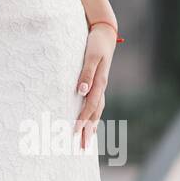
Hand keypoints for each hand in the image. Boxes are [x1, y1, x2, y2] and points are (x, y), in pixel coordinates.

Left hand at [74, 23, 115, 150]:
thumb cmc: (96, 43)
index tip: (74, 132)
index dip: (82, 119)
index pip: (90, 106)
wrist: (105, 33)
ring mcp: (101, 85)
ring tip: (87, 140)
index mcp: (99, 82)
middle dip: (88, 130)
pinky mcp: (98, 82)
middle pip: (95, 113)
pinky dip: (93, 115)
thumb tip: (81, 91)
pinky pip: (96, 103)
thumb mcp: (91, 56)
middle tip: (82, 147)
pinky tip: (90, 121)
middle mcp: (101, 86)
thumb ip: (86, 73)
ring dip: (92, 126)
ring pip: (97, 110)